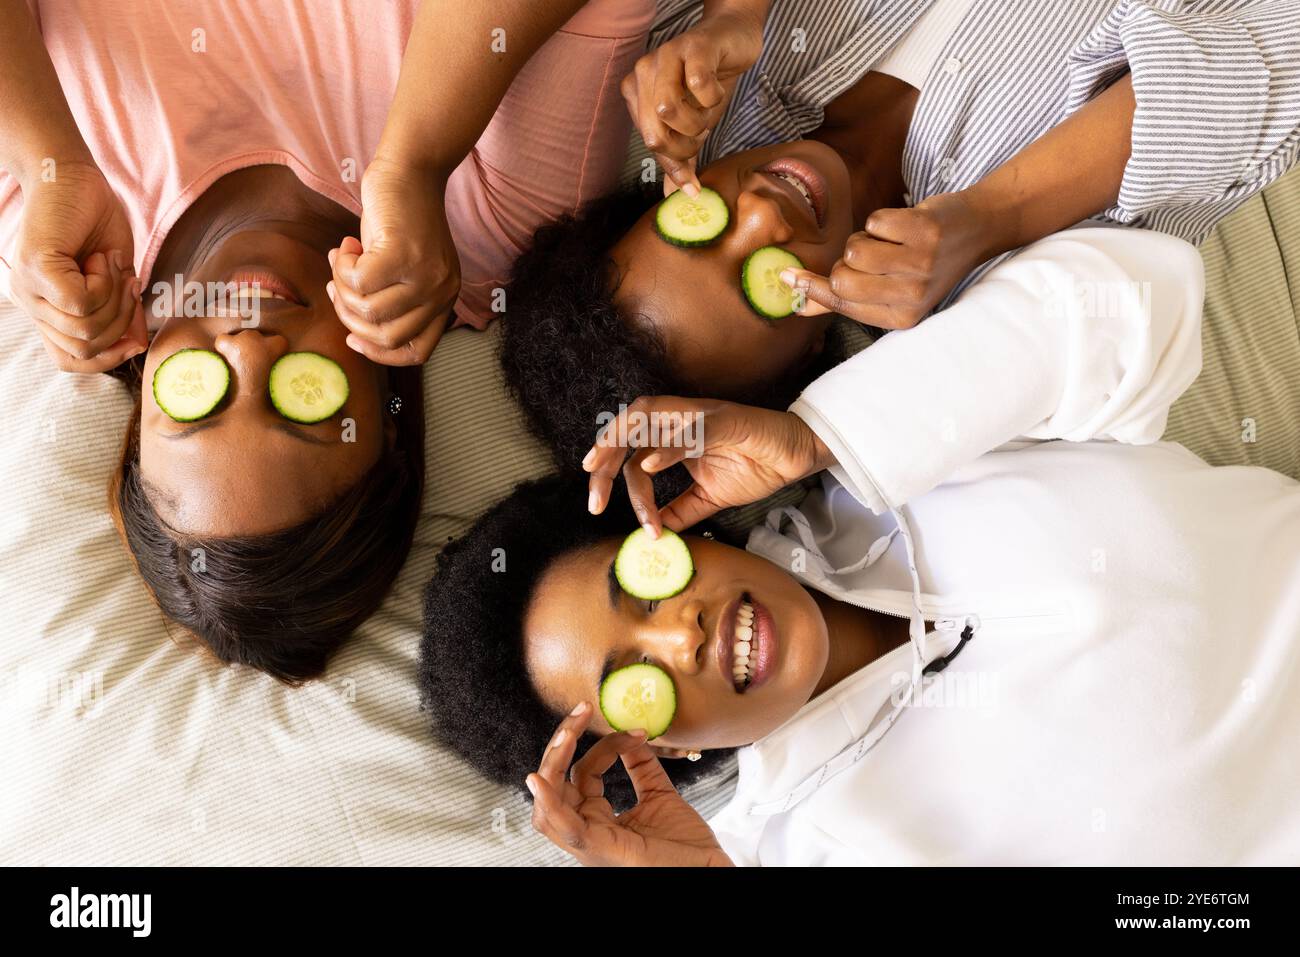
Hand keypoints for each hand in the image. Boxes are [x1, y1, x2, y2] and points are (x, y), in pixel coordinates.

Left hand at [11, 160, 145, 372]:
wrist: (75, 175)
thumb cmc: (94, 219)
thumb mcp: (117, 275)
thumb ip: (122, 311)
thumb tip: (137, 344)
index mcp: (44, 309)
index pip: (70, 359)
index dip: (107, 358)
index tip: (135, 337)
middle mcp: (29, 303)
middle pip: (84, 347)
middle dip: (120, 323)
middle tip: (128, 284)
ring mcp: (27, 288)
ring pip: (84, 328)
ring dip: (113, 300)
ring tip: (113, 266)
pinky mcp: (35, 269)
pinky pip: (80, 302)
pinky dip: (104, 283)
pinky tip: (102, 258)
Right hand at [327, 156, 458, 365]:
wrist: (410, 172)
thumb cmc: (400, 220)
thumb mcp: (404, 268)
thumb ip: (389, 298)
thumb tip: (353, 322)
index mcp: (444, 300)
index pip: (418, 352)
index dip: (380, 353)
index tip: (353, 338)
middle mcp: (441, 293)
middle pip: (386, 336)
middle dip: (350, 317)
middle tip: (337, 286)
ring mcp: (424, 275)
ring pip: (368, 311)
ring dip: (342, 288)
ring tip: (341, 262)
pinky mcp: (402, 254)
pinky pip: (358, 283)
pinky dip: (341, 267)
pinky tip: (346, 246)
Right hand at [527, 702, 733, 866]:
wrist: (710, 874)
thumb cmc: (687, 849)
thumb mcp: (660, 796)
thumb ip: (642, 766)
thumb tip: (632, 733)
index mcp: (599, 821)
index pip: (583, 773)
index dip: (603, 745)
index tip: (635, 731)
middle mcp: (588, 832)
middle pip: (556, 784)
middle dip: (563, 743)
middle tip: (581, 711)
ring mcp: (590, 842)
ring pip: (550, 803)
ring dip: (552, 765)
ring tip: (566, 736)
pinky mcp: (600, 848)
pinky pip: (564, 826)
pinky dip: (548, 802)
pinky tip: (538, 780)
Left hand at [583, 395, 833, 535]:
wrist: (797, 455)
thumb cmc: (756, 466)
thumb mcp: (708, 496)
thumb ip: (680, 511)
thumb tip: (655, 533)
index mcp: (674, 436)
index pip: (630, 450)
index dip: (610, 477)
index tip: (599, 507)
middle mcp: (681, 420)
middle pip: (628, 425)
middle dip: (603, 455)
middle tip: (593, 494)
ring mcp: (701, 417)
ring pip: (647, 419)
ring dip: (620, 444)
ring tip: (603, 473)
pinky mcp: (725, 421)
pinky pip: (689, 431)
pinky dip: (665, 447)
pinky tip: (648, 466)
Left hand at [621, 6, 764, 195]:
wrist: (732, 39)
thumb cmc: (708, 82)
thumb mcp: (693, 124)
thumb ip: (681, 157)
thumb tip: (674, 196)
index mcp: (636, 93)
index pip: (650, 143)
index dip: (675, 165)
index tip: (693, 184)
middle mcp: (643, 73)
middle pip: (655, 134)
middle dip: (686, 146)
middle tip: (703, 135)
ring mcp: (665, 57)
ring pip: (670, 112)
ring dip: (699, 121)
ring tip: (708, 108)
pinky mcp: (692, 47)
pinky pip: (698, 86)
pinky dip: (714, 96)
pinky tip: (717, 87)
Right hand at [782, 191, 992, 329]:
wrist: (976, 229)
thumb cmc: (926, 262)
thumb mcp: (892, 291)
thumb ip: (845, 299)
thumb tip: (800, 307)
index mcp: (901, 318)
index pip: (841, 304)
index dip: (814, 287)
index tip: (788, 275)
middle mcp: (912, 296)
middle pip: (842, 277)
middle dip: (846, 261)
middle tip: (870, 256)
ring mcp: (920, 264)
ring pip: (855, 248)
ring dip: (864, 238)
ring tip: (890, 241)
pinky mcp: (924, 230)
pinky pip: (873, 222)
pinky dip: (882, 219)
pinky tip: (904, 226)